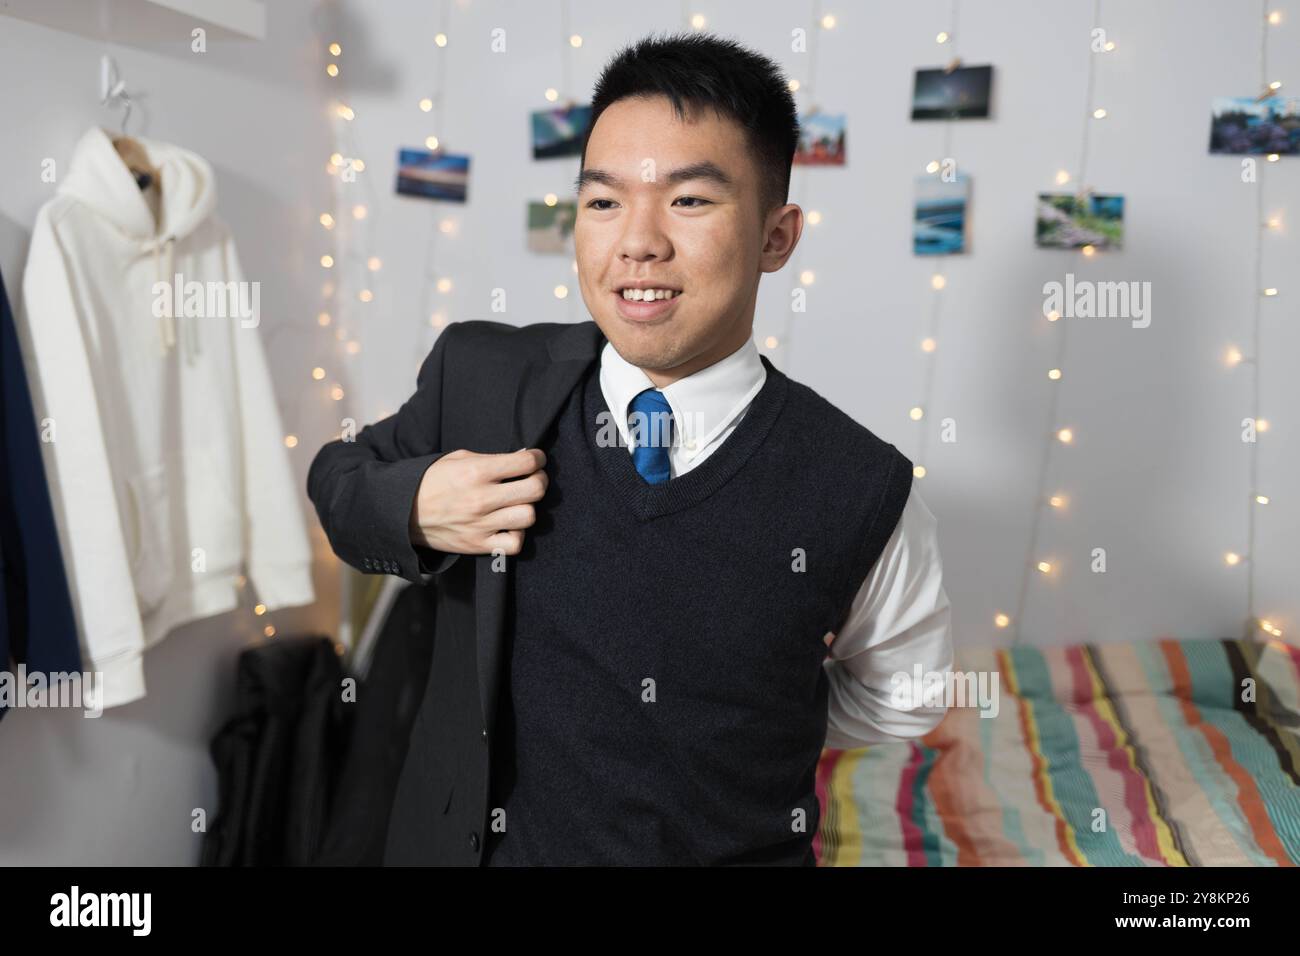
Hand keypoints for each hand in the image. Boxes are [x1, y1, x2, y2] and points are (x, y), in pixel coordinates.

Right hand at [409, 448, 547, 556]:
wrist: (402, 511)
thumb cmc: (433, 481)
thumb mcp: (458, 459)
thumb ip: (492, 459)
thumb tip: (524, 459)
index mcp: (476, 471)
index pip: (526, 463)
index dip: (537, 458)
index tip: (536, 459)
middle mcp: (481, 498)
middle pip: (535, 490)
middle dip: (539, 480)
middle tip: (532, 479)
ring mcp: (481, 524)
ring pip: (528, 516)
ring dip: (528, 507)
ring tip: (518, 503)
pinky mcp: (478, 545)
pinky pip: (515, 544)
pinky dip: (517, 535)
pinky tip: (509, 525)